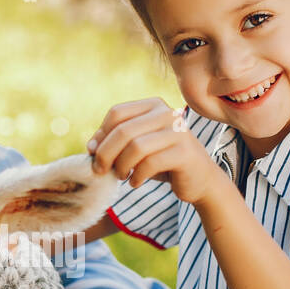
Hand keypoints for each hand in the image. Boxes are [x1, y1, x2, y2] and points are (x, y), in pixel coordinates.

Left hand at [86, 97, 222, 207]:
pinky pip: (150, 163)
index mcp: (153, 105)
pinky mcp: (185, 152)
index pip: (117, 113)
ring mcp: (178, 131)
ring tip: (121, 176)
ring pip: (136, 146)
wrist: (199, 179)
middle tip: (99, 171)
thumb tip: (90, 147)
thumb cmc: (162, 162)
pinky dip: (137, 176)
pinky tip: (135, 182)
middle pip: (123, 130)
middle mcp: (167, 113)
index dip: (100, 135)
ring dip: (121, 166)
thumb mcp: (136, 148)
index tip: (93, 154)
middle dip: (105, 153)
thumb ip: (115, 142)